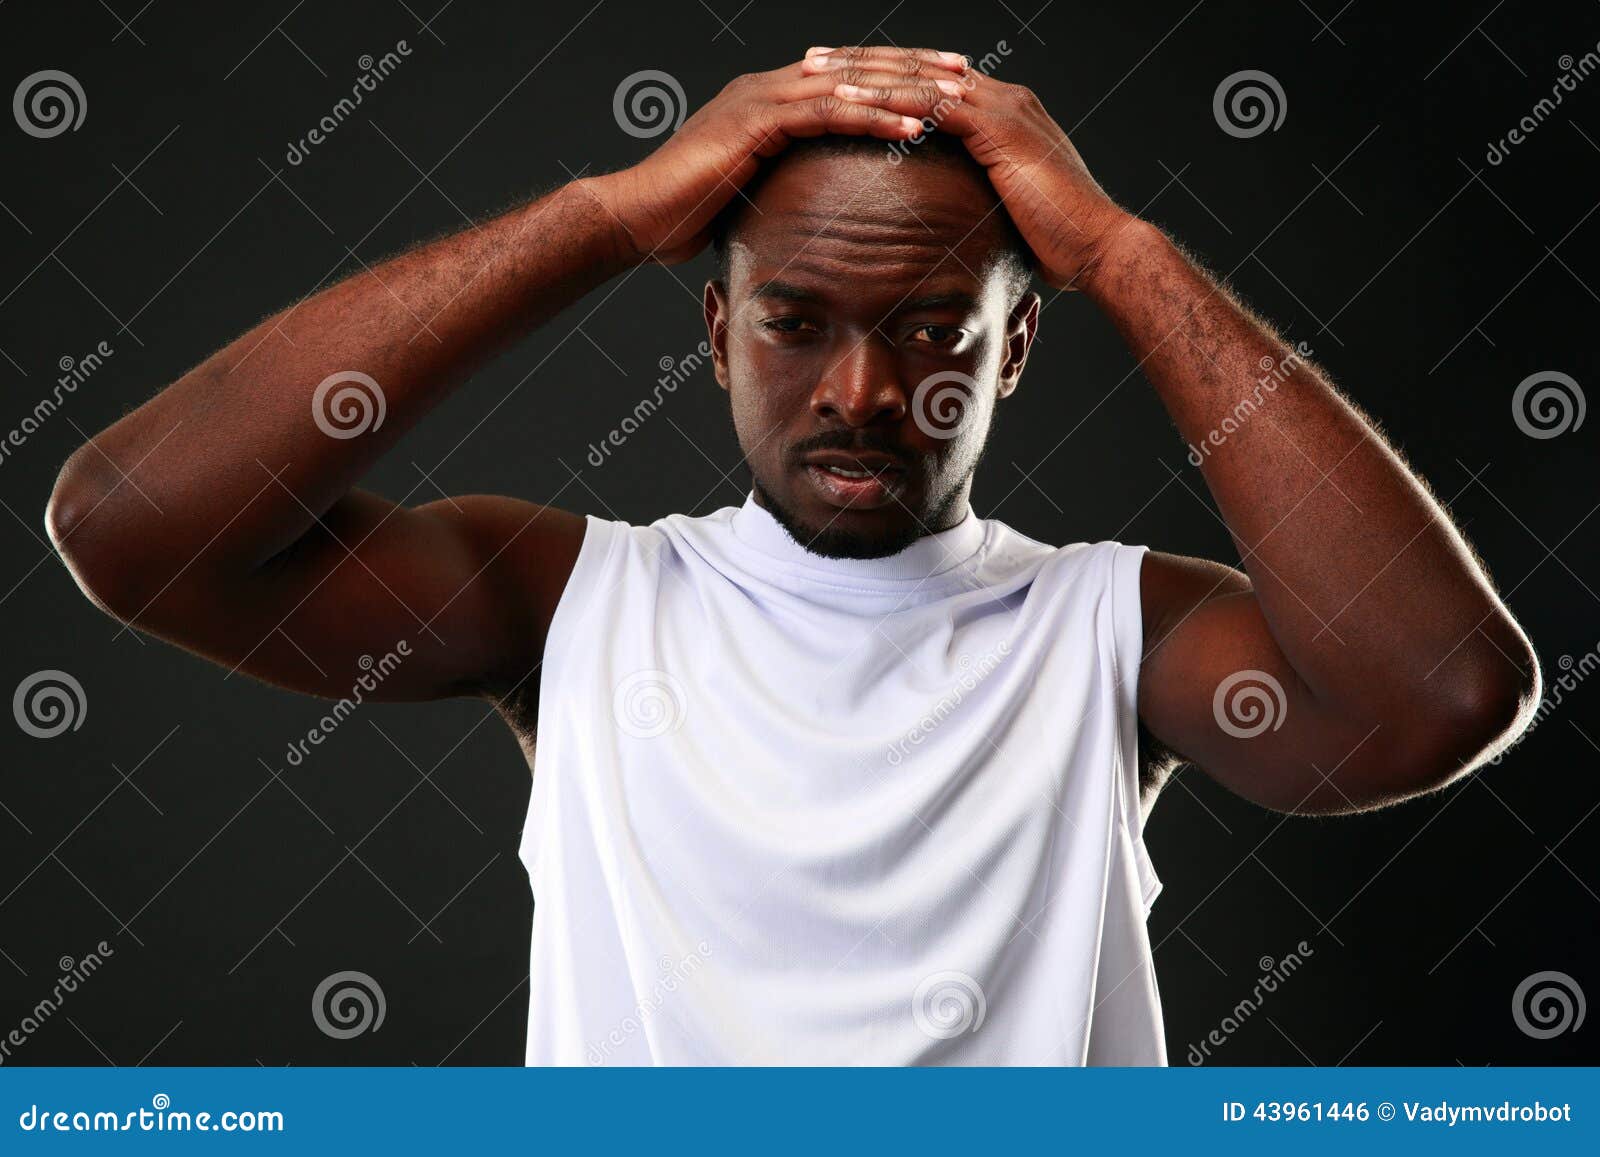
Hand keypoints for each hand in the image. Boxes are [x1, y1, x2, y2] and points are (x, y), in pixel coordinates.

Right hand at [584, 48, 972, 265]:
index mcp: (771, 98)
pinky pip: (827, 113)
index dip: (896, 75)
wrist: (637, 217)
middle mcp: (770, 87)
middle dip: (915, 67)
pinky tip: (910, 126)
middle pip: (857, 66)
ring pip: (849, 82)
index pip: (846, 75)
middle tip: (968, 71)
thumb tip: (812, 210)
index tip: (944, 83)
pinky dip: (871, 117)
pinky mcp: (756, 122)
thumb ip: (781, 183)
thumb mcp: (748, 192)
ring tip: (954, 94)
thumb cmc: (684, 214)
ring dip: (905, 87)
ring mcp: (762, 99)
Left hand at [812, 46, 1135, 290]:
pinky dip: (889, 100)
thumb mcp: (1008, 210)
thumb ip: (979, 197)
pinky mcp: (998, 128)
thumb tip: (951, 222)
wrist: (1099, 246)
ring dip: (866, 72)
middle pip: (920, 65)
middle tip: (815, 57)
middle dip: (865, 61)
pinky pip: (933, 105)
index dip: (888, 76)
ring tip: (819, 70)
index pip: (934, 79)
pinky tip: (851, 103)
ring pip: (919, 76)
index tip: (842, 77)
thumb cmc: (1059, 242)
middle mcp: (1002, 98)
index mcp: (1003, 112)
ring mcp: (1002, 108)